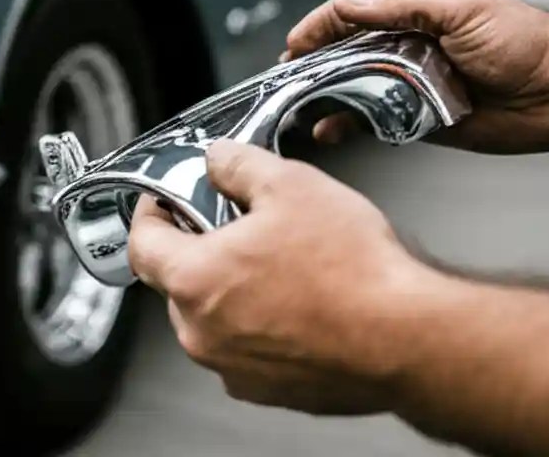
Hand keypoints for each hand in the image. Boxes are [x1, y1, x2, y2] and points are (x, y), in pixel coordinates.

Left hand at [128, 139, 440, 414]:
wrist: (407, 339)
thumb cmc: (352, 270)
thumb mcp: (290, 184)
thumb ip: (239, 166)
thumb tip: (219, 158)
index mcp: (193, 280)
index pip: (142, 244)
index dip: (150, 214)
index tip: (164, 202)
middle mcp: (202, 333)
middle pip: (178, 282)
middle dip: (202, 251)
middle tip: (241, 227)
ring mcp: (234, 368)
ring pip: (215, 318)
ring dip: (234, 291)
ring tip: (284, 266)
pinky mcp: (269, 391)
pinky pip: (249, 349)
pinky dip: (264, 326)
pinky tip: (303, 304)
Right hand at [285, 0, 548, 153]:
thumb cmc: (524, 43)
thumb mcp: (462, 8)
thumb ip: (403, 5)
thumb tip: (349, 4)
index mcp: (415, 14)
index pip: (353, 13)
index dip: (320, 26)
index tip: (295, 43)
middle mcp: (407, 48)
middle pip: (345, 52)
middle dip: (313, 63)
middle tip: (287, 78)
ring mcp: (410, 84)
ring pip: (353, 88)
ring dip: (325, 95)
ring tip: (299, 105)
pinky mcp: (417, 120)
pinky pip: (373, 122)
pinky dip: (347, 126)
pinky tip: (329, 131)